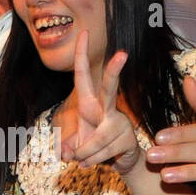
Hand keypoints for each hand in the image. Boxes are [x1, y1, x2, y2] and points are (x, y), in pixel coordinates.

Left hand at [62, 30, 137, 174]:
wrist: (119, 161)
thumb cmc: (95, 146)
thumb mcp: (76, 144)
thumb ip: (68, 146)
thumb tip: (67, 153)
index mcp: (91, 103)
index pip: (84, 75)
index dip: (82, 55)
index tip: (84, 33)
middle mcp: (107, 108)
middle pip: (110, 88)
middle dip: (115, 72)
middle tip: (122, 54)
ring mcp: (119, 122)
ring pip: (96, 140)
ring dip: (85, 154)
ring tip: (86, 157)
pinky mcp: (128, 138)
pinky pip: (103, 152)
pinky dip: (94, 160)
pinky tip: (99, 161)